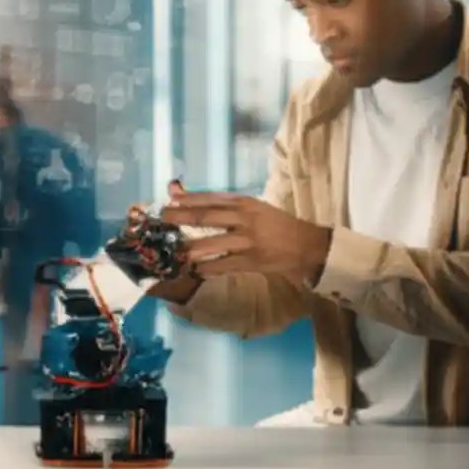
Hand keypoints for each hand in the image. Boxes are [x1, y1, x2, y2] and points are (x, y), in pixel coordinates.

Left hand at [161, 191, 332, 286]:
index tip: (168, 199)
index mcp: (245, 203)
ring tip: (174, 251)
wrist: (305, 244)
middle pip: (207, 217)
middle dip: (182, 217)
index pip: (211, 198)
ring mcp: (248, 241)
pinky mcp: (252, 261)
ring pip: (213, 243)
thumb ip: (225, 206)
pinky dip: (208, 268)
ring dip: (191, 248)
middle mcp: (244, 218)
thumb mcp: (253, 208)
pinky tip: (196, 271)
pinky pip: (225, 265)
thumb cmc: (275, 224)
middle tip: (163, 219)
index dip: (188, 199)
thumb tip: (191, 199)